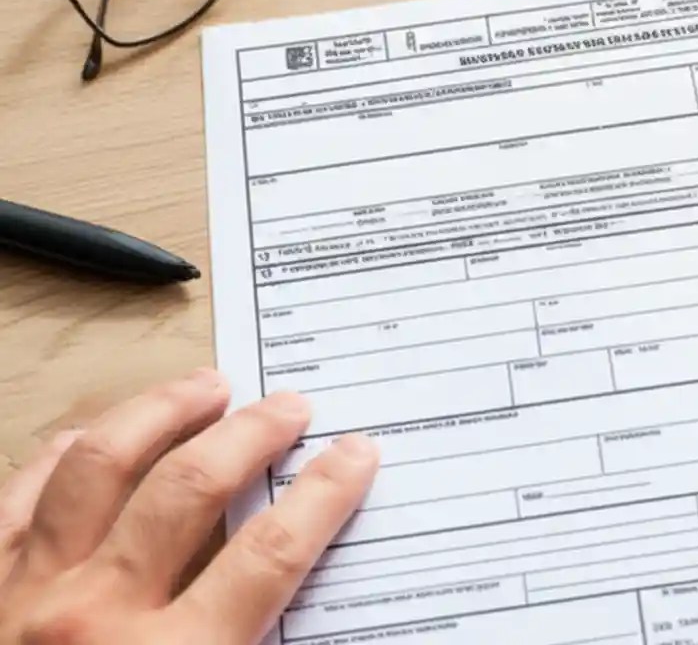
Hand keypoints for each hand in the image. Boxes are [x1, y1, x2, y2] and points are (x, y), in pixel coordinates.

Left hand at [0, 370, 377, 644]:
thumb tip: (298, 624)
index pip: (270, 555)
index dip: (323, 496)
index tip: (354, 457)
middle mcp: (95, 616)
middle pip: (191, 489)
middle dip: (253, 435)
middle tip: (290, 407)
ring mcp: (25, 594)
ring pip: (97, 466)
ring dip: (160, 414)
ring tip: (205, 386)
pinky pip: (17, 493)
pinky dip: (61, 452)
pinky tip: (95, 432)